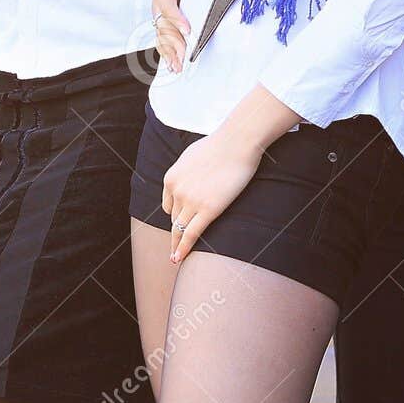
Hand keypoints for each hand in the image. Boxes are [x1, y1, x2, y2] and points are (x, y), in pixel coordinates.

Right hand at [152, 0, 195, 72]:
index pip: (166, 2)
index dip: (175, 17)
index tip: (187, 30)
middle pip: (162, 23)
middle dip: (173, 42)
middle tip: (184, 58)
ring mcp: (159, 9)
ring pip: (161, 33)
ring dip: (169, 51)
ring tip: (176, 68)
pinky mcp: (165, 16)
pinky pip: (163, 35)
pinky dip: (167, 50)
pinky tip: (172, 63)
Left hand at [162, 131, 262, 262]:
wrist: (235, 143)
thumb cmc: (219, 146)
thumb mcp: (191, 156)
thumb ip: (186, 171)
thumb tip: (190, 175)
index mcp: (171, 178)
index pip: (168, 204)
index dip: (174, 215)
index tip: (179, 224)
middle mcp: (176, 191)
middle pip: (174, 217)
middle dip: (178, 229)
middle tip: (178, 244)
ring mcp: (191, 201)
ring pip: (179, 228)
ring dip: (177, 243)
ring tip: (176, 257)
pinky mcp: (208, 209)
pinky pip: (191, 234)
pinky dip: (183, 248)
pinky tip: (179, 258)